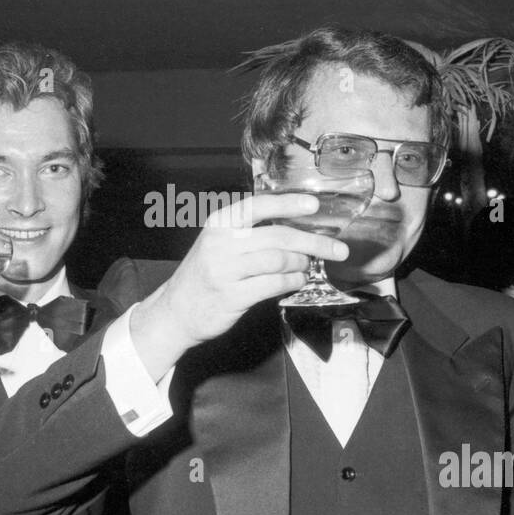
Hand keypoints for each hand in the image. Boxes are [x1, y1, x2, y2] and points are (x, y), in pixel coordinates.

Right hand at [130, 193, 345, 379]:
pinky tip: (297, 281)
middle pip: (278, 236)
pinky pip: (273, 284)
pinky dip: (292, 282)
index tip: (315, 205)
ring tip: (307, 267)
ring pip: (279, 260)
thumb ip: (249, 233)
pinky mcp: (232, 296)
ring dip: (301, 264)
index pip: (259, 205)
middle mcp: (221, 243)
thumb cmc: (204, 275)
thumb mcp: (218, 243)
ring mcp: (225, 270)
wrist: (176, 311)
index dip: (289, 204)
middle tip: (338, 249)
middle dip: (314, 242)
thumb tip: (296, 228)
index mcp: (220, 223)